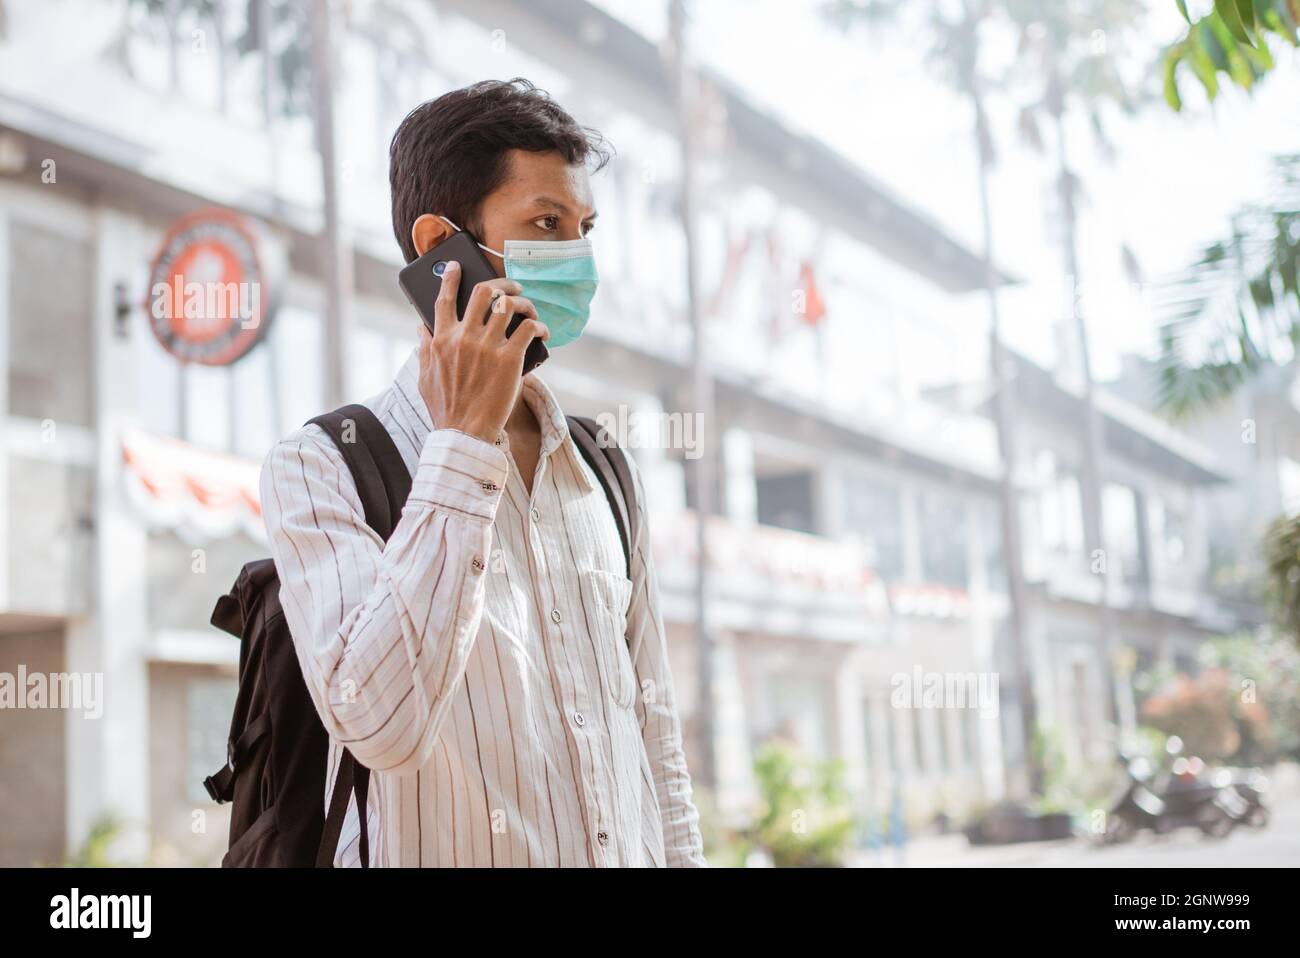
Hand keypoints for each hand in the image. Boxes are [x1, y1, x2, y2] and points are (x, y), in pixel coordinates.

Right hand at [417, 261, 548, 444]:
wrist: (464, 433)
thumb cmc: (445, 409)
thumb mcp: (424, 377)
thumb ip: (424, 348)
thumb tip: (421, 326)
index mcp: (441, 339)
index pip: (443, 299)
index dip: (451, 278)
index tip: (458, 266)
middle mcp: (464, 337)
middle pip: (483, 292)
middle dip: (501, 283)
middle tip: (511, 286)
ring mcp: (487, 346)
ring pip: (509, 304)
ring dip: (523, 302)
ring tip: (529, 309)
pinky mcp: (509, 359)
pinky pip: (528, 328)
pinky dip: (538, 325)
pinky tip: (541, 331)